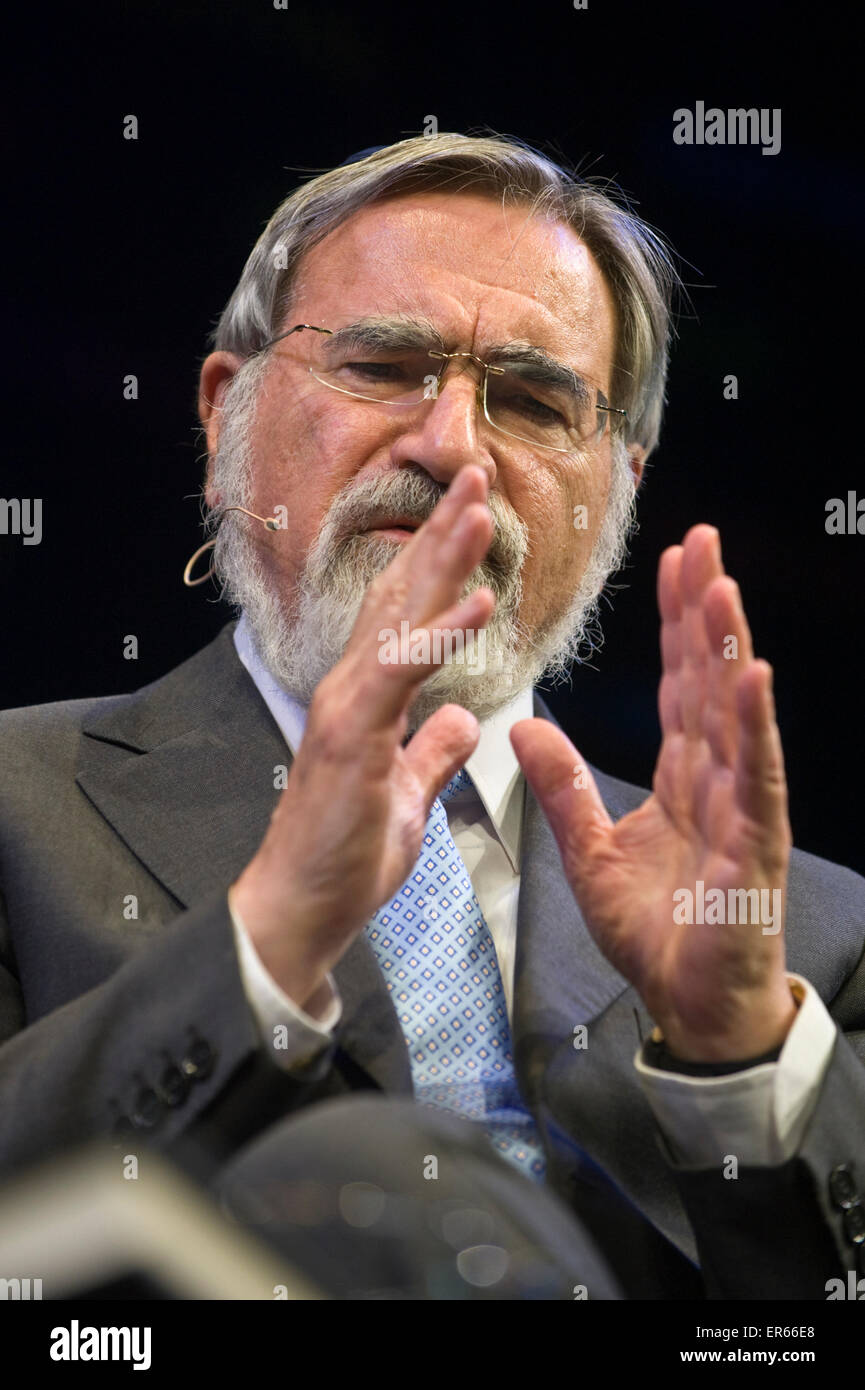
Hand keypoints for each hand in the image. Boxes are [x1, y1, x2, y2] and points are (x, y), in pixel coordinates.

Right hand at [231, 465, 495, 1010]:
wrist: (299, 909)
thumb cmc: (345, 856)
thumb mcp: (407, 797)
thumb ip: (430, 753)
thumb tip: (461, 721)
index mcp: (368, 697)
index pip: (407, 615)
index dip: (441, 562)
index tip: (473, 516)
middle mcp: (352, 687)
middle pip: (401, 595)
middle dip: (443, 534)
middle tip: (477, 475)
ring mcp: (347, 707)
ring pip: (399, 617)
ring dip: (444, 561)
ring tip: (480, 509)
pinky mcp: (351, 737)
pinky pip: (402, 675)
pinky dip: (440, 635)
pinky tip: (478, 601)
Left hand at [510, 525, 796, 1061]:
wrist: (689, 1008)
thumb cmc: (655, 934)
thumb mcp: (589, 851)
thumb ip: (562, 786)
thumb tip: (521, 727)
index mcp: (681, 777)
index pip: (675, 685)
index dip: (671, 626)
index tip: (671, 565)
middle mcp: (716, 779)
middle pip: (706, 680)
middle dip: (702, 610)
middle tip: (700, 540)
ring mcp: (742, 807)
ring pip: (735, 713)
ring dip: (728, 647)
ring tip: (720, 583)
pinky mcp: (756, 845)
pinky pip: (756, 775)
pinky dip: (754, 724)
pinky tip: (751, 674)